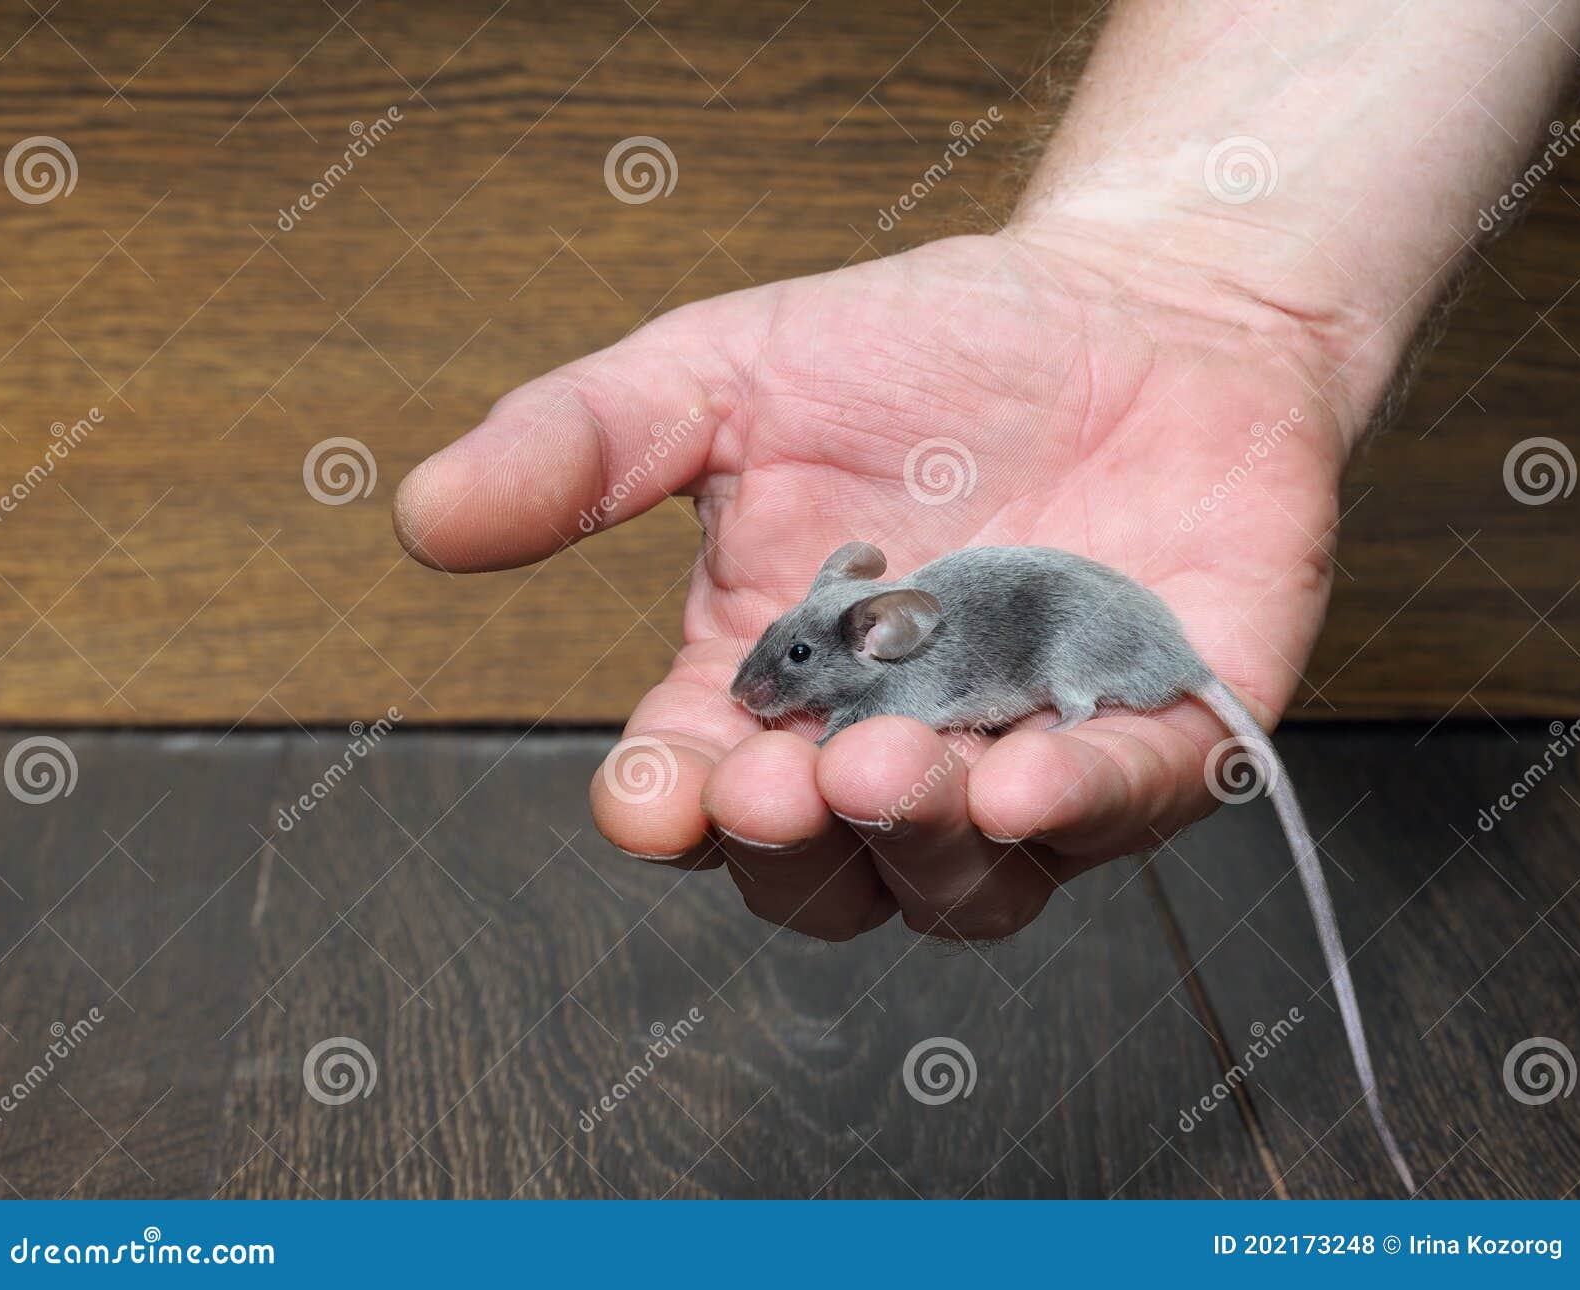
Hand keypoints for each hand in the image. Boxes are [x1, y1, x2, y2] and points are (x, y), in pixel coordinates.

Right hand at [394, 228, 1357, 941]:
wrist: (1132, 307)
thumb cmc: (926, 348)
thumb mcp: (727, 375)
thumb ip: (583, 447)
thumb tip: (425, 516)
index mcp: (771, 684)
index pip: (691, 790)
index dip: (661, 811)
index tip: (646, 796)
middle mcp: (887, 746)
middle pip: (818, 876)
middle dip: (788, 847)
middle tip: (778, 783)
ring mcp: (1021, 756)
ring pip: (959, 885)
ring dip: (919, 850)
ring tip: (892, 771)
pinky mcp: (1155, 739)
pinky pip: (1118, 814)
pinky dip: (1074, 806)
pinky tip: (1027, 773)